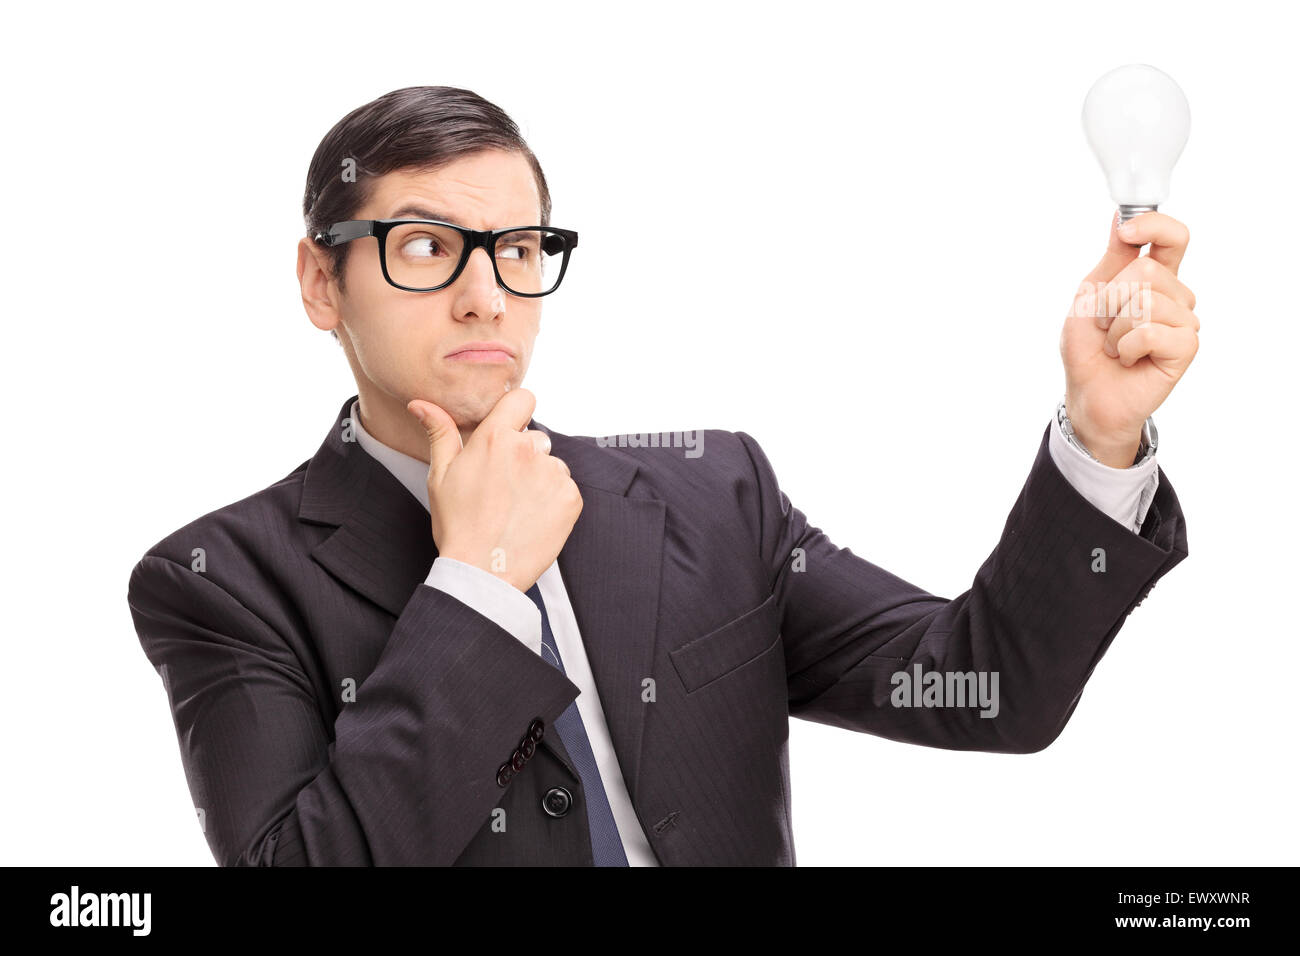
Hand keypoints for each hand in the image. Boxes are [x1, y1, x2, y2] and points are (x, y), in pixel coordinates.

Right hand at [406, 387, 582, 591]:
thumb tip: (421, 404)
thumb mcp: (440, 476)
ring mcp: (552, 473)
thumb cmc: (458, 525)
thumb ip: (439, 433)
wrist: (483, 571)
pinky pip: (565, 488)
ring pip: (551, 464)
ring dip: (540, 479)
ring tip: (517, 507)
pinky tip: (532, 518)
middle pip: (536, 437)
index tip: (510, 429)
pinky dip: (554, 500)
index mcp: (495, 439)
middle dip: (523, 455)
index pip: (523, 399)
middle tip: (503, 487)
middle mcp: (528, 449)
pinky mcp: (571, 498)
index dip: (517, 412)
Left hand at [1059, 211, 1200, 466]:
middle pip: (1146, 270)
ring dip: (1115, 329)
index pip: (1172, 238)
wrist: (1090, 395)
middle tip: (1106, 327)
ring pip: (1146, 301)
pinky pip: (1150, 331)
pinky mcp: (1187, 346)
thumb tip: (1120, 216)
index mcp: (1153, 278)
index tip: (1126, 233)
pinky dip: (1126, 347)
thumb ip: (1112, 258)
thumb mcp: (1090, 297)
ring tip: (1116, 347)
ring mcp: (1184, 320)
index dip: (1154, 226)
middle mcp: (1175, 295)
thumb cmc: (1089, 348)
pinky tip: (1129, 359)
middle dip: (1110, 301)